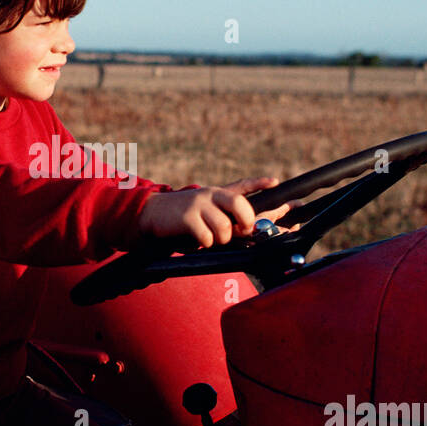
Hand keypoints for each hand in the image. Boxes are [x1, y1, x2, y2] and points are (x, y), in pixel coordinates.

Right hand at [137, 176, 302, 248]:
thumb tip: (244, 232)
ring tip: (210, 238)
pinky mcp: (187, 217)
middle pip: (239, 205)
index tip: (275, 182)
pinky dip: (204, 243)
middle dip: (245, 222)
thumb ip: (222, 216)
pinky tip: (196, 240)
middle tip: (241, 231)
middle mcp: (210, 195)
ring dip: (220, 239)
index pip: (242, 186)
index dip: (259, 183)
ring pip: (224, 227)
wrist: (151, 212)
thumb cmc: (182, 216)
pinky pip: (207, 237)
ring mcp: (199, 204)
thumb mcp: (203, 210)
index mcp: (217, 193)